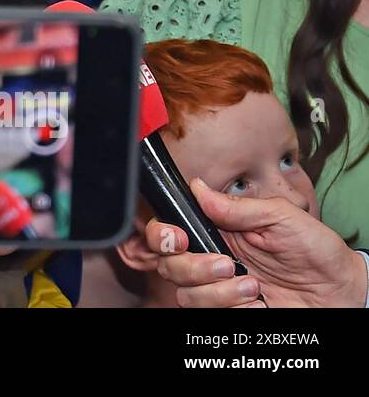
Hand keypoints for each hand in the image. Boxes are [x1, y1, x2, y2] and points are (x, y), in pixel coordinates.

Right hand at [144, 178, 366, 307]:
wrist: (341, 291)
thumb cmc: (317, 250)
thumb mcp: (282, 217)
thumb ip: (239, 206)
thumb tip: (198, 187)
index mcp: (217, 230)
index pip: (168, 231)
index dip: (161, 235)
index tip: (179, 239)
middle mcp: (211, 259)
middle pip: (168, 265)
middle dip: (194, 268)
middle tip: (229, 265)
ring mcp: (219, 288)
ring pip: (186, 294)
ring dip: (219, 292)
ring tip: (253, 287)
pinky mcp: (231, 311)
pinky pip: (210, 315)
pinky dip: (234, 310)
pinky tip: (258, 304)